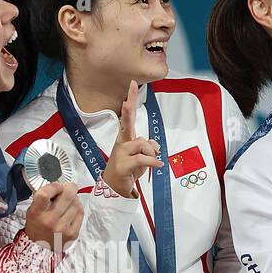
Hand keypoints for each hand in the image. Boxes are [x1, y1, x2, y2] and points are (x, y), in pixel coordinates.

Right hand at [24, 181, 82, 251]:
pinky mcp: (73, 234)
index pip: (45, 194)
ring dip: (74, 199)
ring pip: (76, 203)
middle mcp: (50, 221)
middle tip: (69, 188)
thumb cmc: (37, 225)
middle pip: (67, 195)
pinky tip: (73, 210)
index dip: (54, 186)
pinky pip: (80, 213)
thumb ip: (44, 197)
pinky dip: (78, 208)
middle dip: (70, 188)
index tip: (57, 186)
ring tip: (69, 202)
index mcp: (36, 214)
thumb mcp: (32, 210)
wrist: (40, 248)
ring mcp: (62, 228)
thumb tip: (61, 186)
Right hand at [100, 80, 163, 197]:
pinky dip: (153, 162)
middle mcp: (122, 143)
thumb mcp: (141, 157)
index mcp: (125, 138)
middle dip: (128, 108)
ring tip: (150, 162)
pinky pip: (143, 158)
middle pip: (126, 122)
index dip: (130, 99)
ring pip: (143, 144)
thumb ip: (149, 147)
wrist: (114, 187)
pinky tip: (157, 166)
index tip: (132, 84)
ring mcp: (120, 153)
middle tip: (129, 95)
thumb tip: (154, 146)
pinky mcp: (122, 165)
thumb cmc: (127, 169)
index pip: (127, 115)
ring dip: (152, 153)